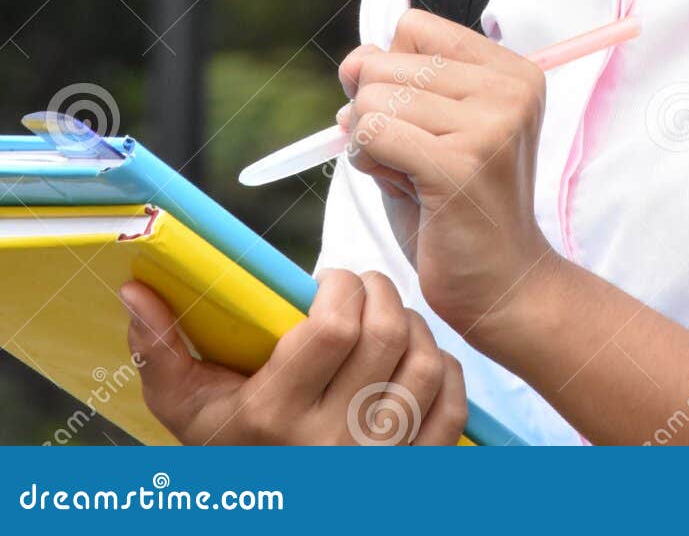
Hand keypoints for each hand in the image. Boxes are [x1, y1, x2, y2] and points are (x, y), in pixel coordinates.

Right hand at [119, 267, 466, 444]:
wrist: (270, 521)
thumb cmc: (231, 464)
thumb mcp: (188, 412)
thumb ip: (161, 351)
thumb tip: (134, 289)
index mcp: (277, 417)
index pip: (336, 327)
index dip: (343, 286)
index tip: (331, 279)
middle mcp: (333, 444)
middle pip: (387, 335)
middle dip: (381, 293)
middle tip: (363, 289)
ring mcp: (379, 465)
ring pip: (425, 365)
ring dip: (414, 327)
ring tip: (388, 320)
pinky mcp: (413, 478)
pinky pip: (451, 409)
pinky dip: (444, 371)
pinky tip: (416, 359)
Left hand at [337, 10, 562, 348]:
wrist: (501, 287)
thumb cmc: (455, 209)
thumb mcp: (425, 130)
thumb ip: (391, 85)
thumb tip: (353, 60)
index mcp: (509, 70)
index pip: (412, 28)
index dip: (391, 73)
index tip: (414, 121)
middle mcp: (508, 88)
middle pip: (384, 61)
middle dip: (373, 112)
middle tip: (412, 161)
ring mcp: (490, 123)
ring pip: (372, 99)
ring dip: (368, 143)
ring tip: (410, 178)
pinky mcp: (461, 163)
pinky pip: (372, 133)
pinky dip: (366, 162)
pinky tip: (400, 189)